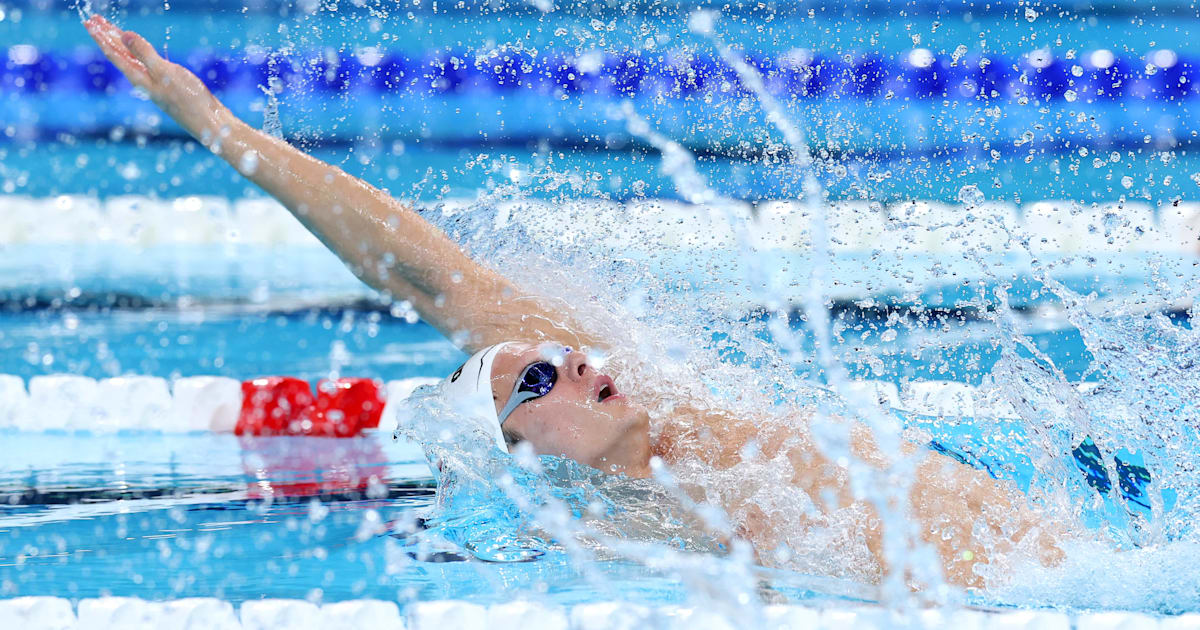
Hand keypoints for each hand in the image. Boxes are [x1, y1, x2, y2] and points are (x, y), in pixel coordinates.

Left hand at [83, 15, 231, 142]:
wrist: (211, 123)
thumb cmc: (190, 100)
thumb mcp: (166, 73)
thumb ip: (145, 54)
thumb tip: (124, 36)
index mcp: (140, 78)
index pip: (114, 53)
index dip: (101, 36)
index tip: (89, 22)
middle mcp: (144, 80)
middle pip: (120, 55)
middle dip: (107, 37)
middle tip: (93, 20)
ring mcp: (156, 83)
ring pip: (132, 58)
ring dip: (121, 43)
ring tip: (111, 30)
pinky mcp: (169, 84)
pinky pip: (146, 62)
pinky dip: (138, 52)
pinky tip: (139, 51)